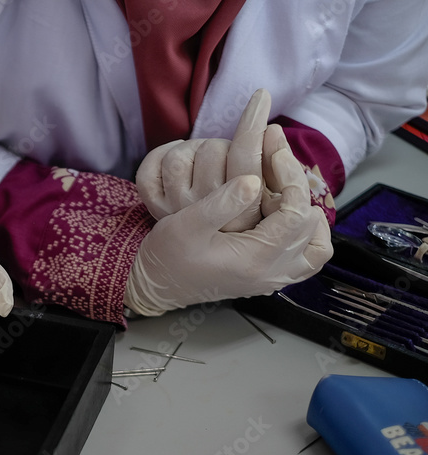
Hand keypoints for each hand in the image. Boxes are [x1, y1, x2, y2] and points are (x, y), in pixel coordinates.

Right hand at [124, 147, 331, 315]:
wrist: (156, 285)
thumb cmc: (167, 255)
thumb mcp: (187, 224)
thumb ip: (222, 202)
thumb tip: (254, 181)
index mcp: (254, 259)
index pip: (296, 211)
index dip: (291, 175)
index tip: (275, 151)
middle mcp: (270, 273)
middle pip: (309, 223)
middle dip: (296, 185)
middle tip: (276, 159)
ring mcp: (271, 279)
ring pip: (317, 246)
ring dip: (307, 213)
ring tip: (286, 190)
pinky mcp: (267, 278)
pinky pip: (306, 259)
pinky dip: (305, 235)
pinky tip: (286, 216)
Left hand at [137, 89, 286, 231]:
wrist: (204, 259)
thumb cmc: (244, 216)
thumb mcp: (269, 196)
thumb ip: (273, 164)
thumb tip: (271, 130)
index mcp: (239, 210)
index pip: (246, 155)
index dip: (254, 121)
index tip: (260, 96)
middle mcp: (204, 212)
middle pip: (212, 150)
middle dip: (223, 145)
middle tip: (228, 157)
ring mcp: (175, 211)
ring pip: (177, 157)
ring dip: (193, 150)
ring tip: (205, 162)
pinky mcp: (154, 208)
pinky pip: (148, 170)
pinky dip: (159, 156)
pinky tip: (176, 159)